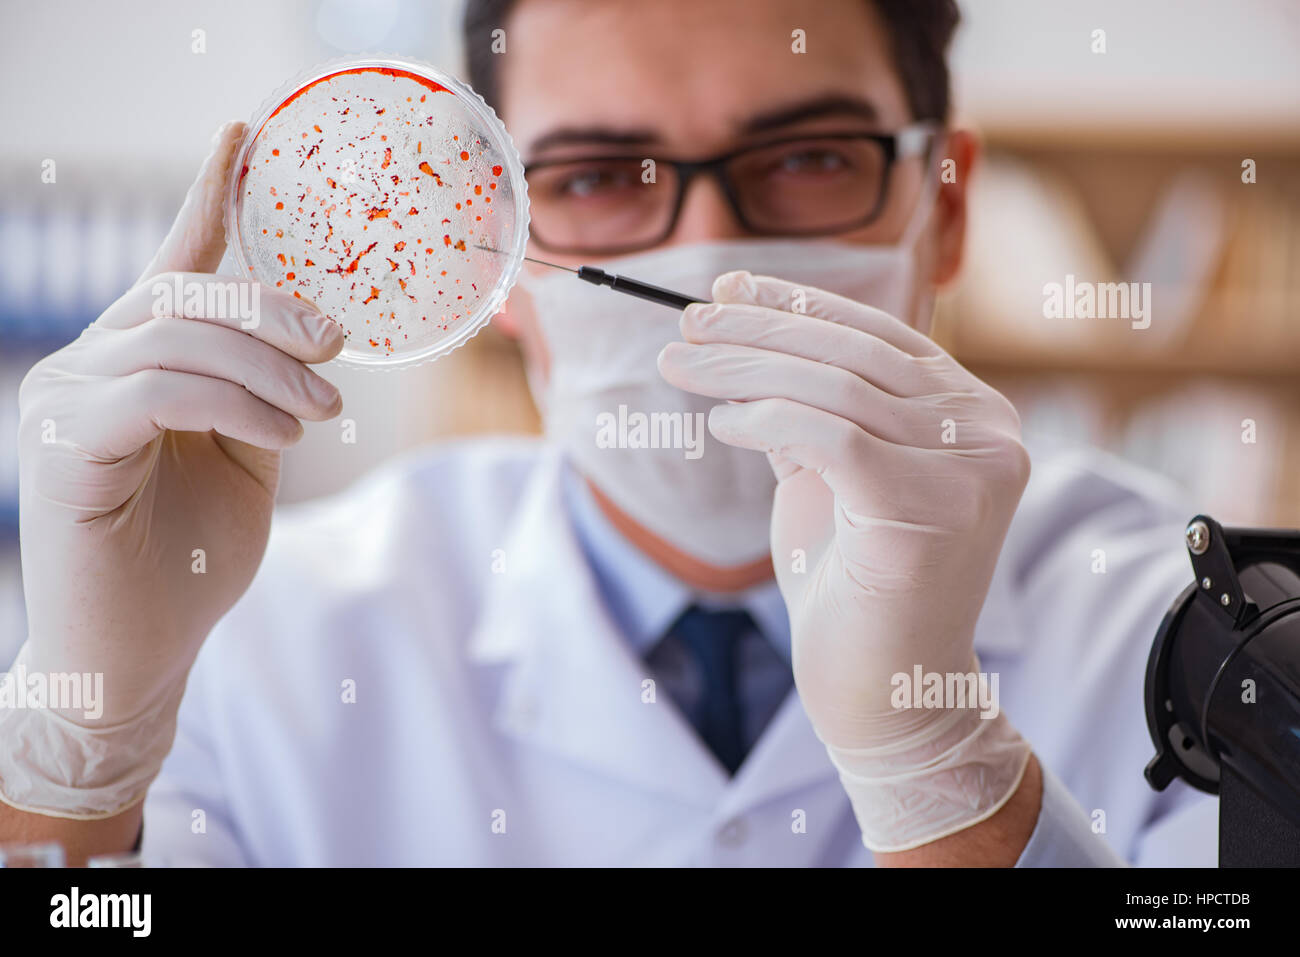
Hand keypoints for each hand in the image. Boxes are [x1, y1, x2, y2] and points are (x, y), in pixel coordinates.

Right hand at [3, 122, 343, 817]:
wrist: (141, 651)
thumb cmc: (190, 559)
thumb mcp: (249, 458)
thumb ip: (266, 391)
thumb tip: (313, 337)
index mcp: (140, 359)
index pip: (173, 263)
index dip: (207, 195)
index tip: (241, 134)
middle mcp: (94, 363)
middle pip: (188, 294)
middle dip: (274, 309)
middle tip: (339, 341)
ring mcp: (70, 399)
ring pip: (180, 337)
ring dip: (270, 367)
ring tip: (323, 411)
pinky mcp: (67, 444)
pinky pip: (161, 390)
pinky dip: (234, 402)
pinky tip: (281, 431)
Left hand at [658, 269, 1032, 849]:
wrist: (881, 693)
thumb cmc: (852, 586)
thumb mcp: (831, 476)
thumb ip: (814, 408)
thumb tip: (746, 338)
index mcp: (973, 415)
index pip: (880, 336)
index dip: (799, 305)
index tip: (727, 290)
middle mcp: (989, 434)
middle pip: (856, 355)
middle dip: (759, 331)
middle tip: (685, 322)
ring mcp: (973, 472)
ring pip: (838, 389)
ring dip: (744, 370)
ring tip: (679, 364)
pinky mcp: (932, 511)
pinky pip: (832, 437)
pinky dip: (766, 421)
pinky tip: (720, 424)